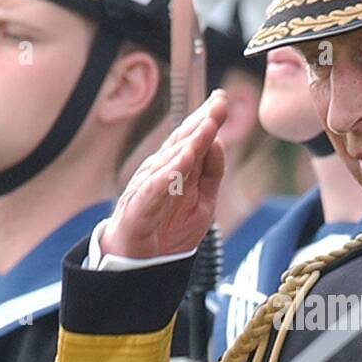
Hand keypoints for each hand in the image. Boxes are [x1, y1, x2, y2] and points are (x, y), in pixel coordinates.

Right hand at [99, 90, 227, 258]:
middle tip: (218, 103)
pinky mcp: (140, 206)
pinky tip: (185, 160)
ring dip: (190, 141)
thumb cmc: (168, 228)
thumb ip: (211, 173)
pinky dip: (170, 173)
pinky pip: (156, 187)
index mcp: (176, 168)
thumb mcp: (203, 201)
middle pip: (182, 141)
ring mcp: (149, 186)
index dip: (207, 118)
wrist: (140, 263)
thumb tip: (219, 141)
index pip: (192, 138)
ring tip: (208, 126)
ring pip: (171, 159)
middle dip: (201, 122)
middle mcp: (161, 171)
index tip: (222, 99)